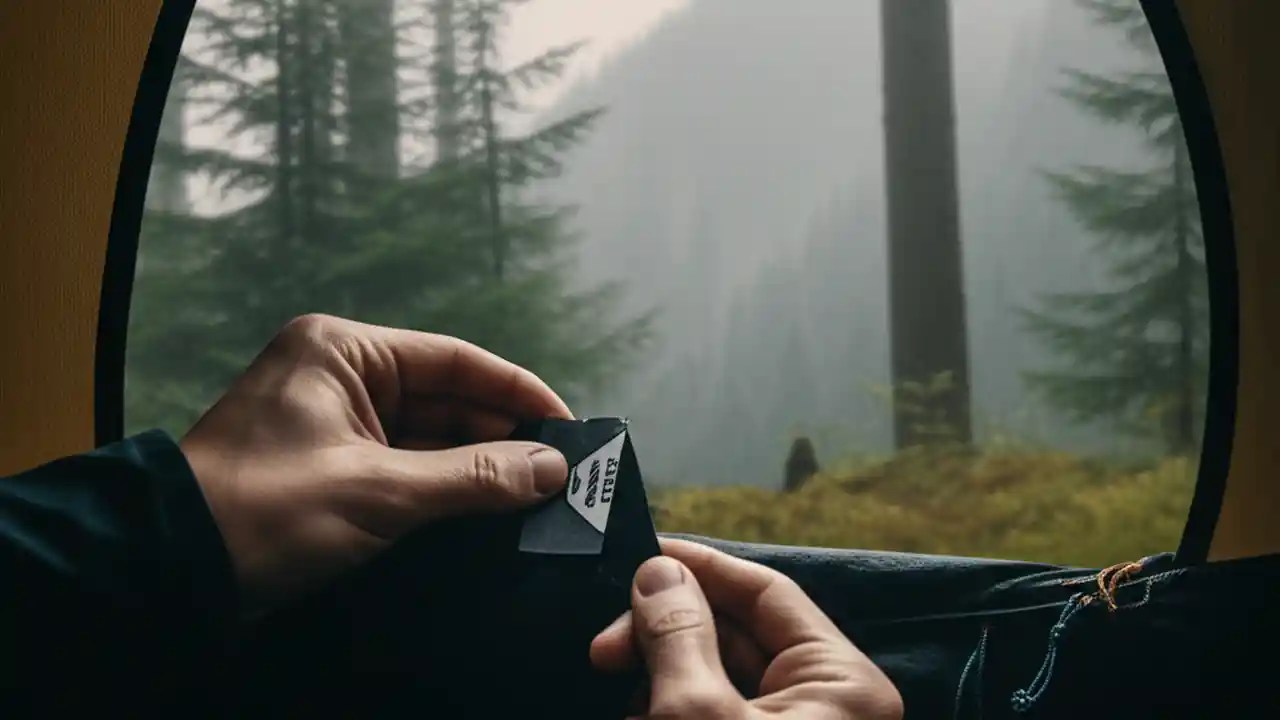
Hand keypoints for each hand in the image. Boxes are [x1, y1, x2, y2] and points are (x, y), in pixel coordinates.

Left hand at [179, 314, 571, 614]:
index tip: (570, 424)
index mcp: (344, 352)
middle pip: (446, 398)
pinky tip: (491, 509)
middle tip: (564, 469)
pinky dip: (446, 488)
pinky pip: (405, 467)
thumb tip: (553, 469)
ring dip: (479, 466)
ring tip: (541, 493)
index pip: (455, 360)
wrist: (169, 571)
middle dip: (504, 435)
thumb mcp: (377, 492)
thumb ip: (472, 477)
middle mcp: (342, 376)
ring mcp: (335, 423)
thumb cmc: (266, 512)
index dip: (519, 391)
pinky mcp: (332, 467)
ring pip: (429, 437)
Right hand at [591, 539, 902, 719]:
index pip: (768, 592)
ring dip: (660, 674)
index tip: (640, 555)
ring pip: (719, 678)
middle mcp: (829, 704)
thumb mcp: (695, 712)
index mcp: (842, 683)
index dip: (701, 567)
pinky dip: (671, 708)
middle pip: (738, 635)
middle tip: (605, 644)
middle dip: (666, 631)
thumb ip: (678, 632)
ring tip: (612, 682)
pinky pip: (715, 713)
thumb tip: (659, 570)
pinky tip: (631, 713)